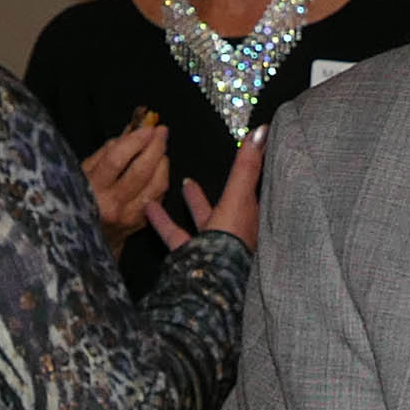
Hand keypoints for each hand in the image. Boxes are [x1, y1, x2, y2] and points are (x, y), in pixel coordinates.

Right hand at [79, 115, 171, 237]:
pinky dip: (162, 177)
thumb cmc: (82, 198)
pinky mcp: (142, 222)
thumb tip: (132, 130)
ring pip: (156, 185)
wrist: (85, 239)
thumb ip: (107, 152)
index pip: (116, 161)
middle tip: (161, 131)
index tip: (146, 127)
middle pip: (141, 171)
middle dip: (155, 147)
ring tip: (161, 146)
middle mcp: (112, 206)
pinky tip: (159, 166)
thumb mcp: (84, 173)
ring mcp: (129, 217)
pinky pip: (159, 196)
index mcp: (92, 191)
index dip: (134, 141)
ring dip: (162, 162)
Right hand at [148, 131, 262, 257]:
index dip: (252, 173)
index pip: (253, 191)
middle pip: (229, 205)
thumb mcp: (238, 196)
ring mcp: (213, 245)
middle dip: (226, 186)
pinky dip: (162, 220)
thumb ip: (246, 166)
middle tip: (223, 167)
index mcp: (250, 218)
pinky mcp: (191, 255)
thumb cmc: (230, 237)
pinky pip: (176, 233)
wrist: (209, 280)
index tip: (250, 156)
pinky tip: (148, 206)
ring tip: (182, 182)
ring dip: (193, 201)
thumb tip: (262, 130)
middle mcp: (234, 232)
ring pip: (203, 219)